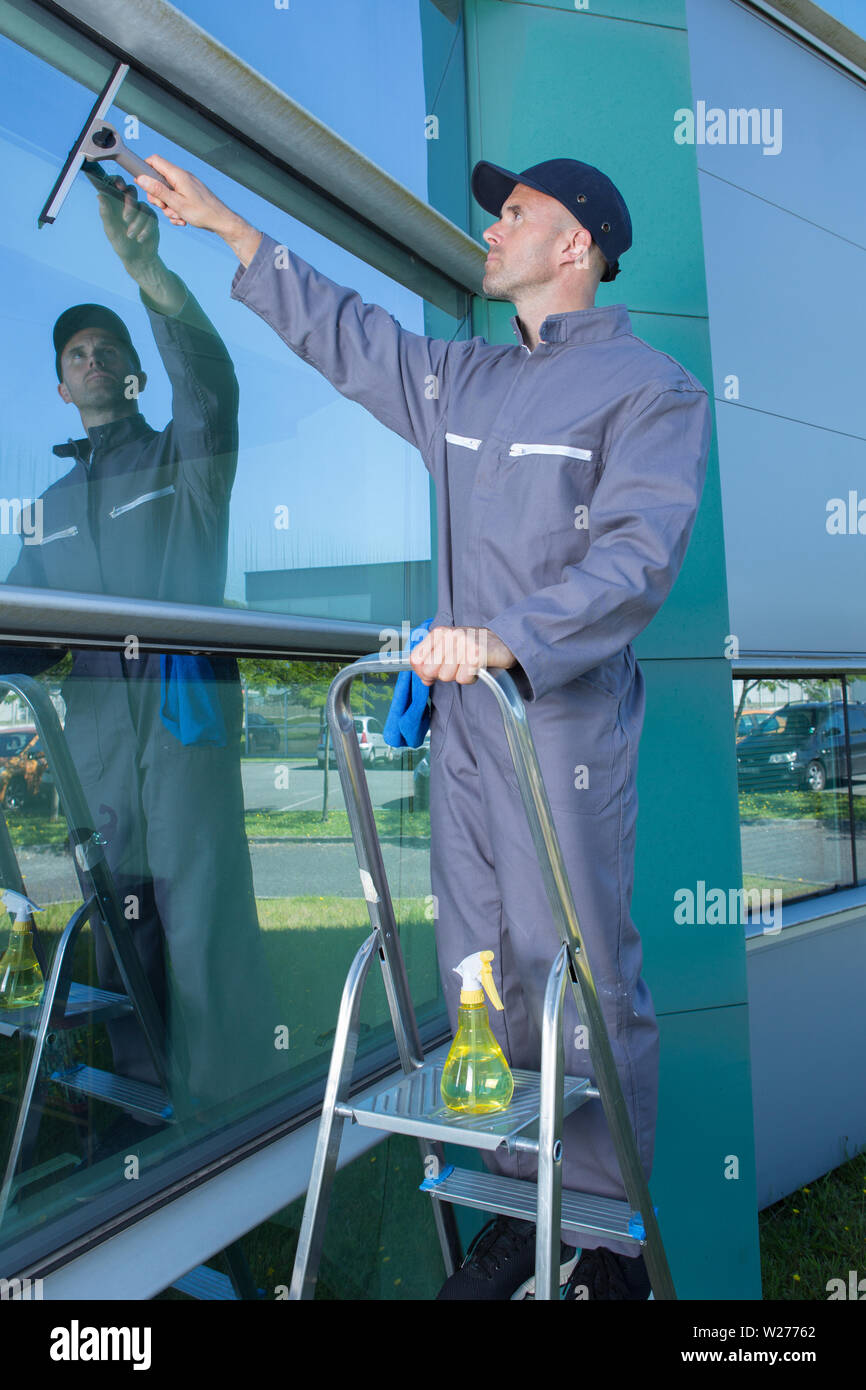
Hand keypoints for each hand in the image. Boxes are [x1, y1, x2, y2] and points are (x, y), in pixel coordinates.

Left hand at [97, 176, 158, 267]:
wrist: (138, 259)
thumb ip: (105, 213)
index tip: (120, 187)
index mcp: (115, 203)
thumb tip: (99, 195)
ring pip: (141, 206)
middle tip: (125, 218)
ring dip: (136, 222)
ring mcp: (141, 210)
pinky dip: (145, 229)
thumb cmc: (121, 244)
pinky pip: (150, 217)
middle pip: (131, 191)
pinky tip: (140, 238)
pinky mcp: (152, 218)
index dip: (117, 180)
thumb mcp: (111, 230)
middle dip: (129, 203)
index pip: (115, 184)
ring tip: (131, 236)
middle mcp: (128, 204)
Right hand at [135, 155, 262, 265]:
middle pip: (158, 180)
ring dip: (168, 207)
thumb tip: (141, 179)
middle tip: (165, 207)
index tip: (144, 185)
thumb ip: (158, 190)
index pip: (154, 161)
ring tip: (178, 216)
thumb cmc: (202, 213)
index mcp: (178, 175)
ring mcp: (186, 185)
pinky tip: (183, 219)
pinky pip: (176, 199)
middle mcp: (182, 177)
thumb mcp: (176, 203)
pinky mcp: (190, 194)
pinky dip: (176, 210)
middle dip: (157, 197)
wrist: (222, 222)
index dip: (145, 170)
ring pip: (166, 193)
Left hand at [409, 626, 515, 685]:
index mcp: (439, 633)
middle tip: (456, 667)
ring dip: (458, 676)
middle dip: (441, 675)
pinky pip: (463, 679)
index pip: (415, 659)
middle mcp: (449, 636)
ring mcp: (463, 644)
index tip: (433, 673)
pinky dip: (470, 678)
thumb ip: (432, 662)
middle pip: (429, 670)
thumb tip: (424, 679)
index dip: (422, 672)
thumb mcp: (449, 648)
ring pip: (446, 676)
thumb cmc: (474, 645)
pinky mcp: (476, 655)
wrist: (504, 640)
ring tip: (468, 665)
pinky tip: (476, 668)